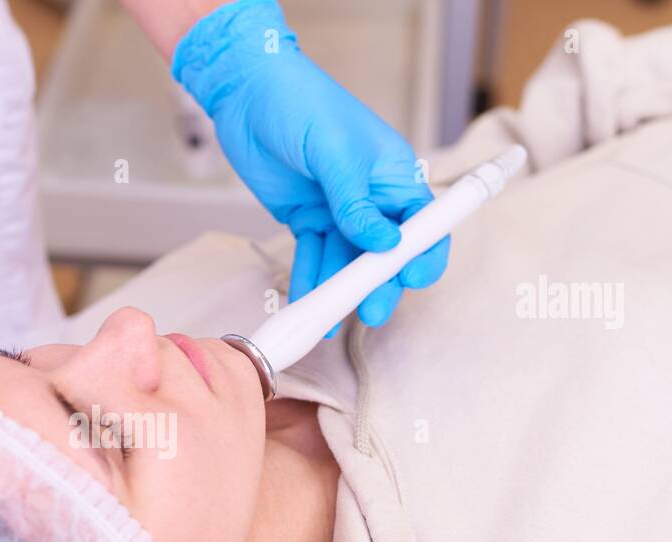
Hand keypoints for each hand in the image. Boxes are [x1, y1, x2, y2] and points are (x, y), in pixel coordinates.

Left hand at [172, 0, 448, 326]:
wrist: (248, 94)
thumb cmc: (302, 105)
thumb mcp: (335, 153)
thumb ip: (356, 202)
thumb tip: (383, 244)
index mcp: (393, 174)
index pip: (423, 222)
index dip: (424, 253)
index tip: (414, 279)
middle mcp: (372, 196)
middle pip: (386, 252)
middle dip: (379, 284)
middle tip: (370, 312)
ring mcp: (339, 210)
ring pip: (347, 261)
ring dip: (341, 291)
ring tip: (330, 318)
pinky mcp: (308, 219)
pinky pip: (315, 257)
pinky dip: (311, 281)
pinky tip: (307, 304)